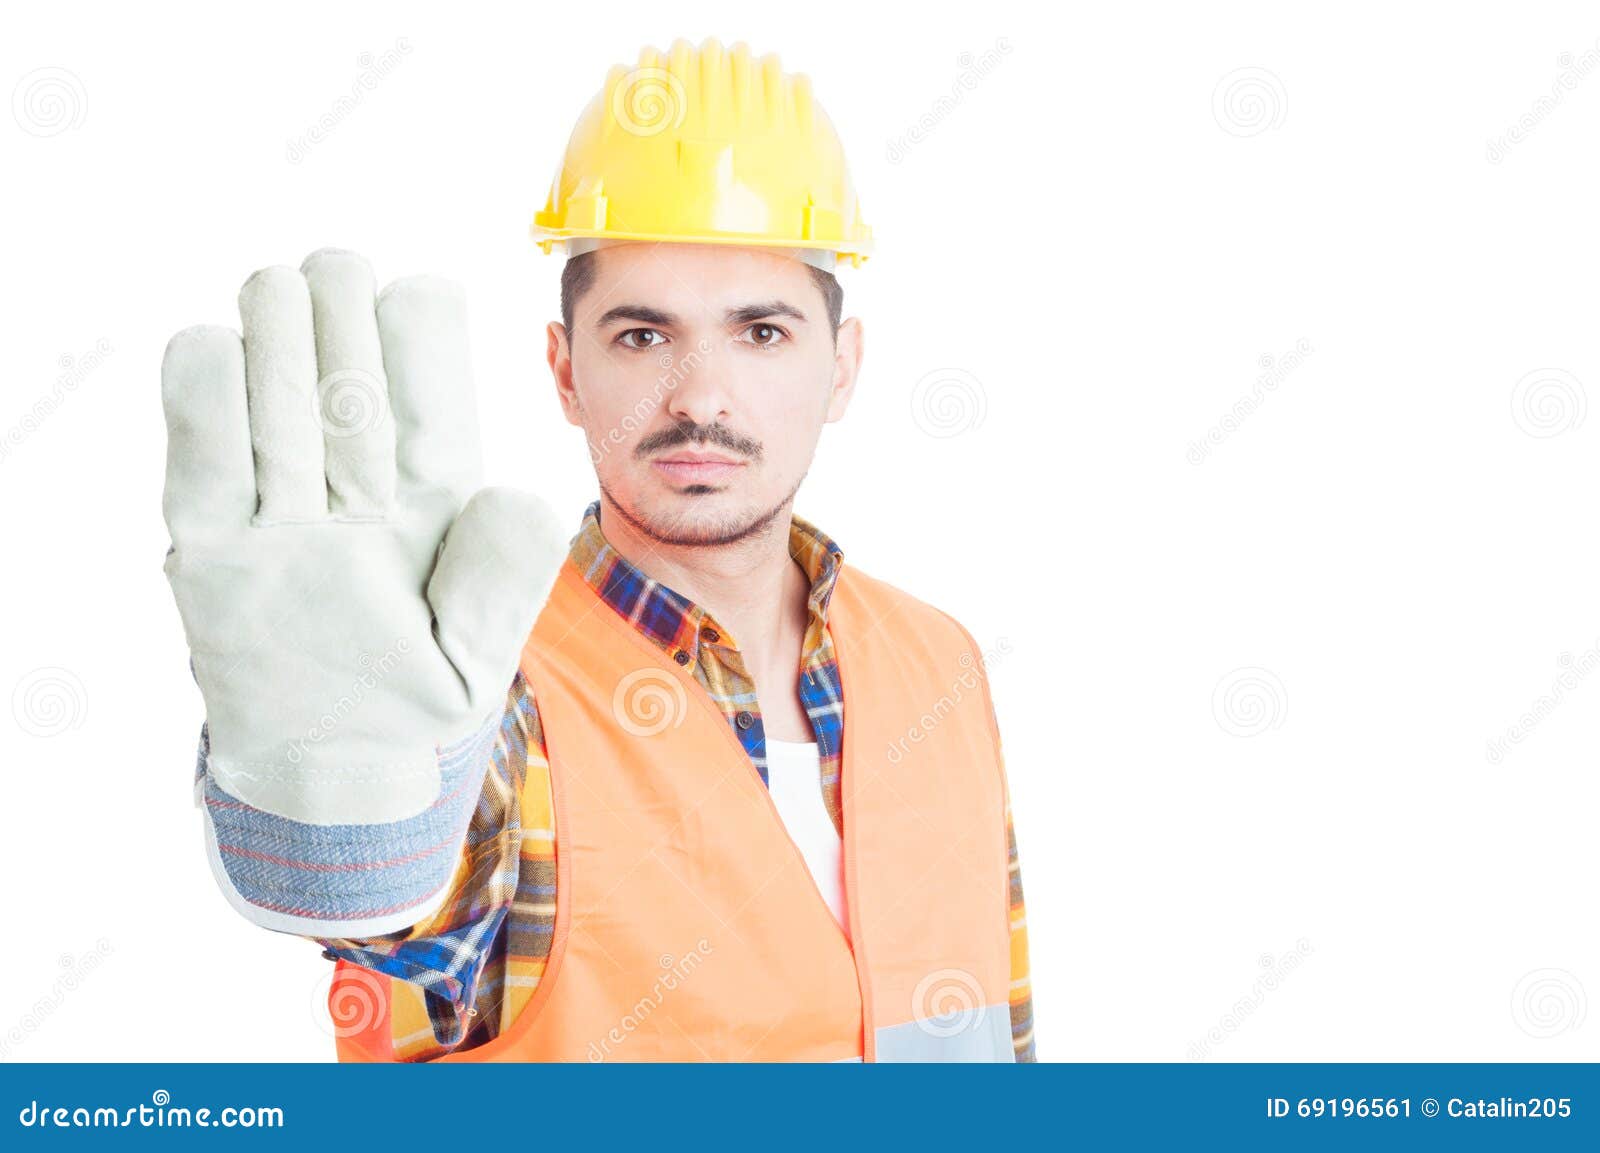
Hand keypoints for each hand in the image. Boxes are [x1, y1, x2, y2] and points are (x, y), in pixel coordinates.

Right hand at [161, 248, 563, 828]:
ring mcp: (279, 515)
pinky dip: (203, 404)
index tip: (411, 296)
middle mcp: (354, 495)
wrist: (333, 777)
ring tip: (279, 291)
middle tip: (330, 271)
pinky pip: (201, 463)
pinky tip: (213, 343)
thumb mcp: (475, 659)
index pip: (429, 404)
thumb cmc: (415, 709)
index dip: (419, 344)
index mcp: (432, 505)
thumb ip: (501, 583)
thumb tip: (521, 498)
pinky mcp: (208, 545)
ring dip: (277, 342)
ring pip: (276, 404)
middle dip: (340, 320)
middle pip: (347, 385)